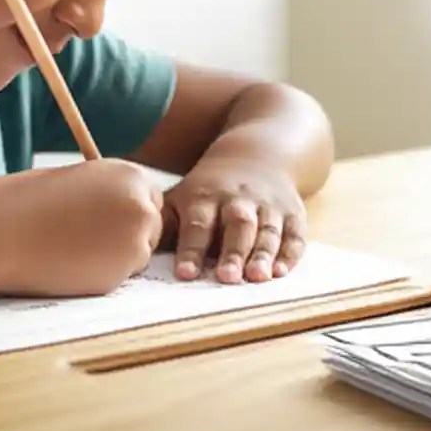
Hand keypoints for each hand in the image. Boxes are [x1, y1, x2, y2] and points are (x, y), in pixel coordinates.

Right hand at [0, 159, 163, 295]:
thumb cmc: (30, 203)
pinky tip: (68, 264)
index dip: (129, 216)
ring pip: (137, 258)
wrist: (2, 229)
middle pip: (153, 231)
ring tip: (71, 248)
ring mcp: (134, 241)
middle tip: (87, 241)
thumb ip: (110, 195)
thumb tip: (125, 216)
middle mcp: (141, 205)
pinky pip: (118, 279)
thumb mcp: (80, 182)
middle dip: (129, 240)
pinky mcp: (119, 273)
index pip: (151, 202)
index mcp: (131, 175)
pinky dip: (98, 277)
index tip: (106, 223)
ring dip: (114, 260)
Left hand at [163, 157, 306, 283]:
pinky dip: (289, 254)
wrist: (258, 153)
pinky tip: (280, 273)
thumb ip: (164, 223)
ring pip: (267, 231)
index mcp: (205, 196)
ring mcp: (268, 206)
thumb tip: (136, 252)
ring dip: (262, 255)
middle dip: (232, 252)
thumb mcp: (183, 194)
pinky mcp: (292, 214)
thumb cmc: (210, 188)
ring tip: (257, 278)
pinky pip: (294, 235)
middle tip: (226, 278)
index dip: (191, 249)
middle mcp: (238, 200)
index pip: (198, 224)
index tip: (186, 274)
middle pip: (236, 226)